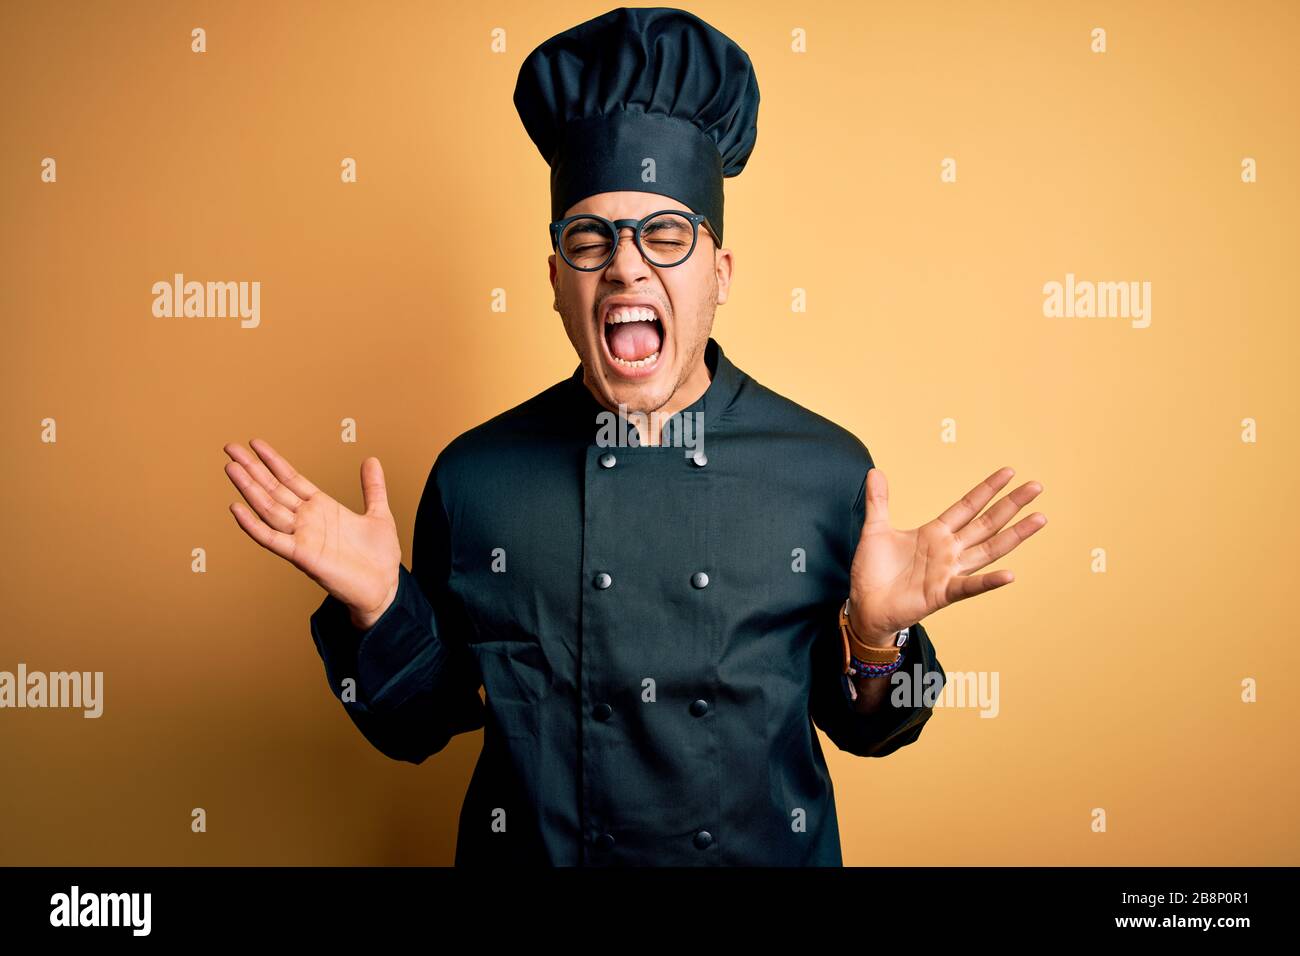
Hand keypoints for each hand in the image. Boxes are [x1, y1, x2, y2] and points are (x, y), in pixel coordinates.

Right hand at [222, 439, 401, 629]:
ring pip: (269, 508)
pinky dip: (253, 525)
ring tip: (231, 468)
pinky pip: (272, 539)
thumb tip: (372, 459)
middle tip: (230, 447)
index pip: (291, 479)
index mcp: (323, 508)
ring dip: (249, 488)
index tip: (255, 443)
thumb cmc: (379, 556)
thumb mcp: (379, 514)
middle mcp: (308, 520)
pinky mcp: (302, 556)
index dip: (273, 461)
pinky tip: (236, 509)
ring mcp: (303, 537)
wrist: (385, 587)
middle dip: (252, 468)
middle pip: (274, 489)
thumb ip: (373, 487)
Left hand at [848, 466, 1045, 645]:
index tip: (1009, 472)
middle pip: (987, 523)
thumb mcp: (876, 530)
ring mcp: (949, 572)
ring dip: (1014, 535)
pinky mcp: (942, 593)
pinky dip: (988, 582)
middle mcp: (949, 550)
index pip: (968, 506)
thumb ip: (879, 501)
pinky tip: (1009, 575)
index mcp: (936, 533)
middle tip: (1036, 486)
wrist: (865, 605)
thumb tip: (874, 471)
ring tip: (1039, 519)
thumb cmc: (874, 571)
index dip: (987, 489)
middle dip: (1011, 505)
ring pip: (988, 550)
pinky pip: (969, 586)